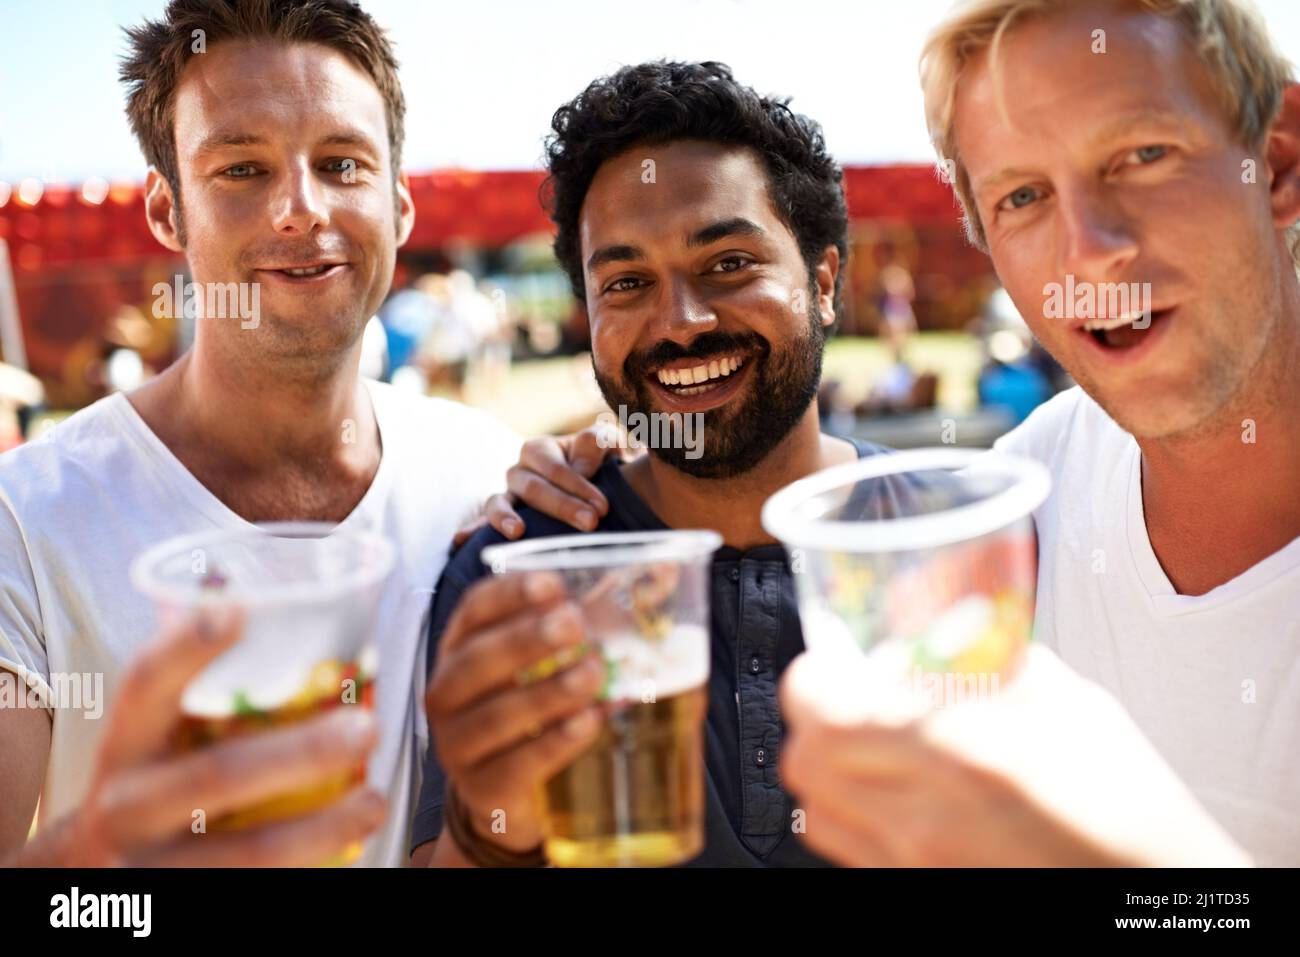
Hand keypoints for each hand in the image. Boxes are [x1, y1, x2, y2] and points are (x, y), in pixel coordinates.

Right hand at [13, 608, 385, 866]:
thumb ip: (197, 703)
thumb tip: (283, 620)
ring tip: (375, 801)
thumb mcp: (146, 748)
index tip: (236, 611)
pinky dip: (310, 868)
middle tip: (366, 728)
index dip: (184, 650)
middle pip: (216, 776)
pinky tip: (351, 848)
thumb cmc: (143, 791)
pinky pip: (254, 886)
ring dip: (323, 827)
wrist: (82, 880)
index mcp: (123, 748)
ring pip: (247, 851)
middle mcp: (126, 808)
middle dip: (300, 754)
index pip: (144, 688)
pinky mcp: (182, 906)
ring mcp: (151, 867)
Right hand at [425, 571, 605, 855]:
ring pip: (496, 714)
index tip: (552, 584)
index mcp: (462, 647)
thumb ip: (600, 620)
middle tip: (574, 624)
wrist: (514, 794)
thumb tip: (668, 573)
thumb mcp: (558, 661)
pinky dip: (555, 742)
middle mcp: (448, 691)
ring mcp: (458, 744)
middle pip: (478, 659)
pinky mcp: (482, 789)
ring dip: (548, 691)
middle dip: (527, 639)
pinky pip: (515, 765)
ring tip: (593, 674)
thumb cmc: (538, 711)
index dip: (510, 594)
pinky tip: (588, 722)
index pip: (475, 609)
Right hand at [452, 422, 640, 546]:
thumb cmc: (600, 463)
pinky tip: (460, 542)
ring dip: (505, 517)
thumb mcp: (604, 445)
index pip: (554, 468)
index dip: (578, 486)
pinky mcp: (504, 519)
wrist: (597, 481)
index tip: (603, 507)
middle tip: (589, 522)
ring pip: (498, 502)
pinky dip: (471, 530)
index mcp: (539, 450)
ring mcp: (507, 496)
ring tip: (518, 532)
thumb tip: (581, 466)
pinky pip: (483, 523)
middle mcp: (518, 471)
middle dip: (561, 506)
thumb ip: (596, 443)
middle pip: (532, 488)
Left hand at [779, 644, 1250, 866]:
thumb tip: (932, 635)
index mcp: (957, 750)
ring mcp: (913, 866)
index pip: (819, 705)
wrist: (1155, 891)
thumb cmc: (1125, 805)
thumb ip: (987, 660)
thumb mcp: (1064, 701)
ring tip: (869, 752)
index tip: (833, 664)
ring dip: (828, 773)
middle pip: (804, 761)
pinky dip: (855, 819)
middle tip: (847, 702)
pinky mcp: (914, 893)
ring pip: (815, 813)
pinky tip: (897, 800)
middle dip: (816, 722)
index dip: (815, 676)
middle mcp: (921, 818)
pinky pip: (850, 852)